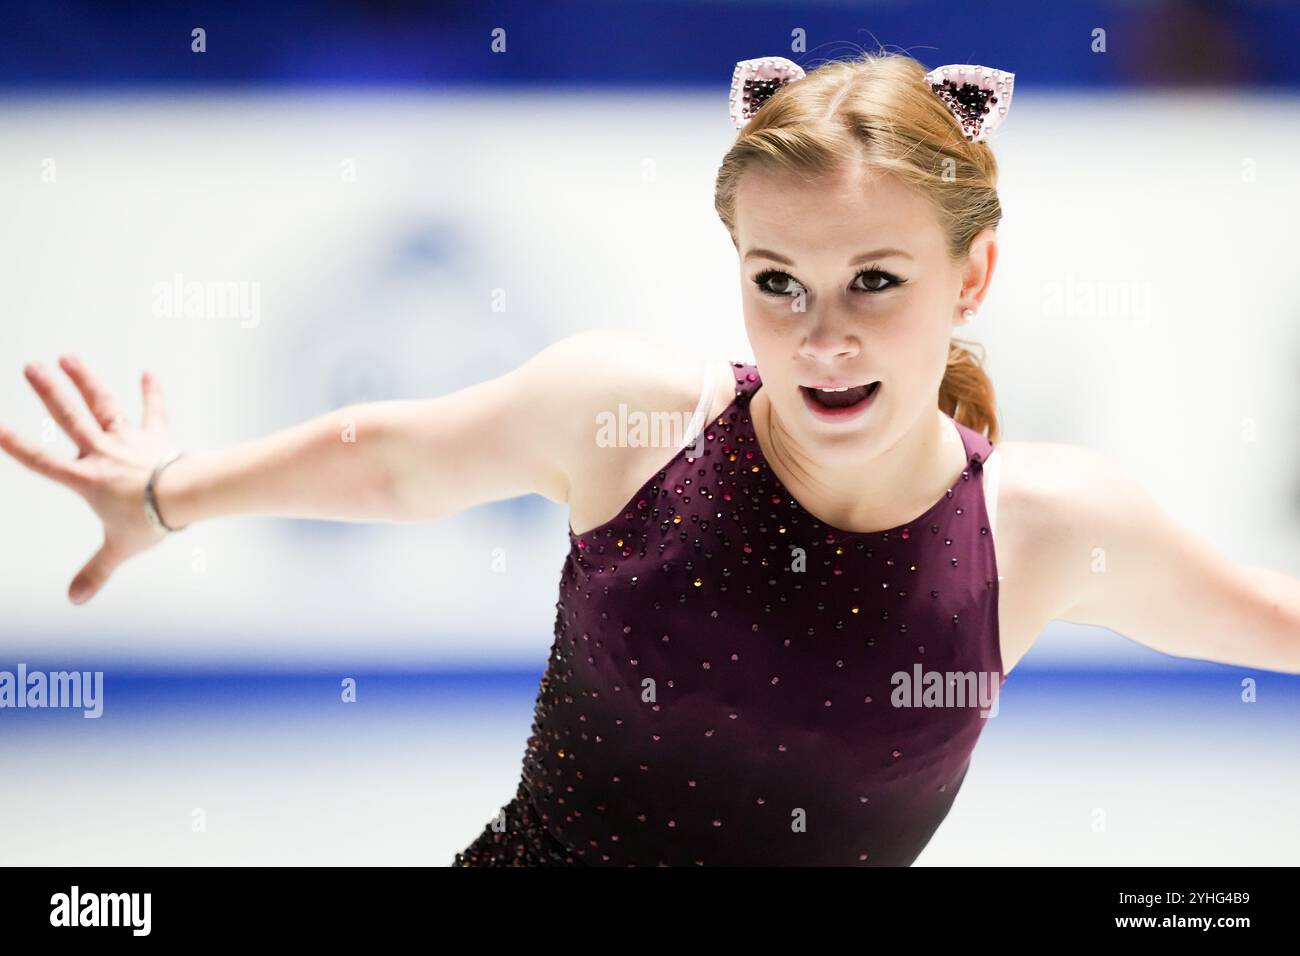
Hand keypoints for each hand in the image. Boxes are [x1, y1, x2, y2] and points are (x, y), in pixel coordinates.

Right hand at [0, 354, 180, 603]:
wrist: (186, 495)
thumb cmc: (150, 520)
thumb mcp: (118, 549)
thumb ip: (96, 572)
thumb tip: (75, 599)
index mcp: (86, 479)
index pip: (42, 462)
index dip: (16, 445)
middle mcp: (102, 453)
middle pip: (68, 418)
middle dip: (48, 392)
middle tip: (29, 365)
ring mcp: (129, 440)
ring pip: (102, 404)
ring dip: (85, 380)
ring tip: (67, 357)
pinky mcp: (156, 436)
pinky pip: (153, 411)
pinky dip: (152, 392)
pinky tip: (148, 373)